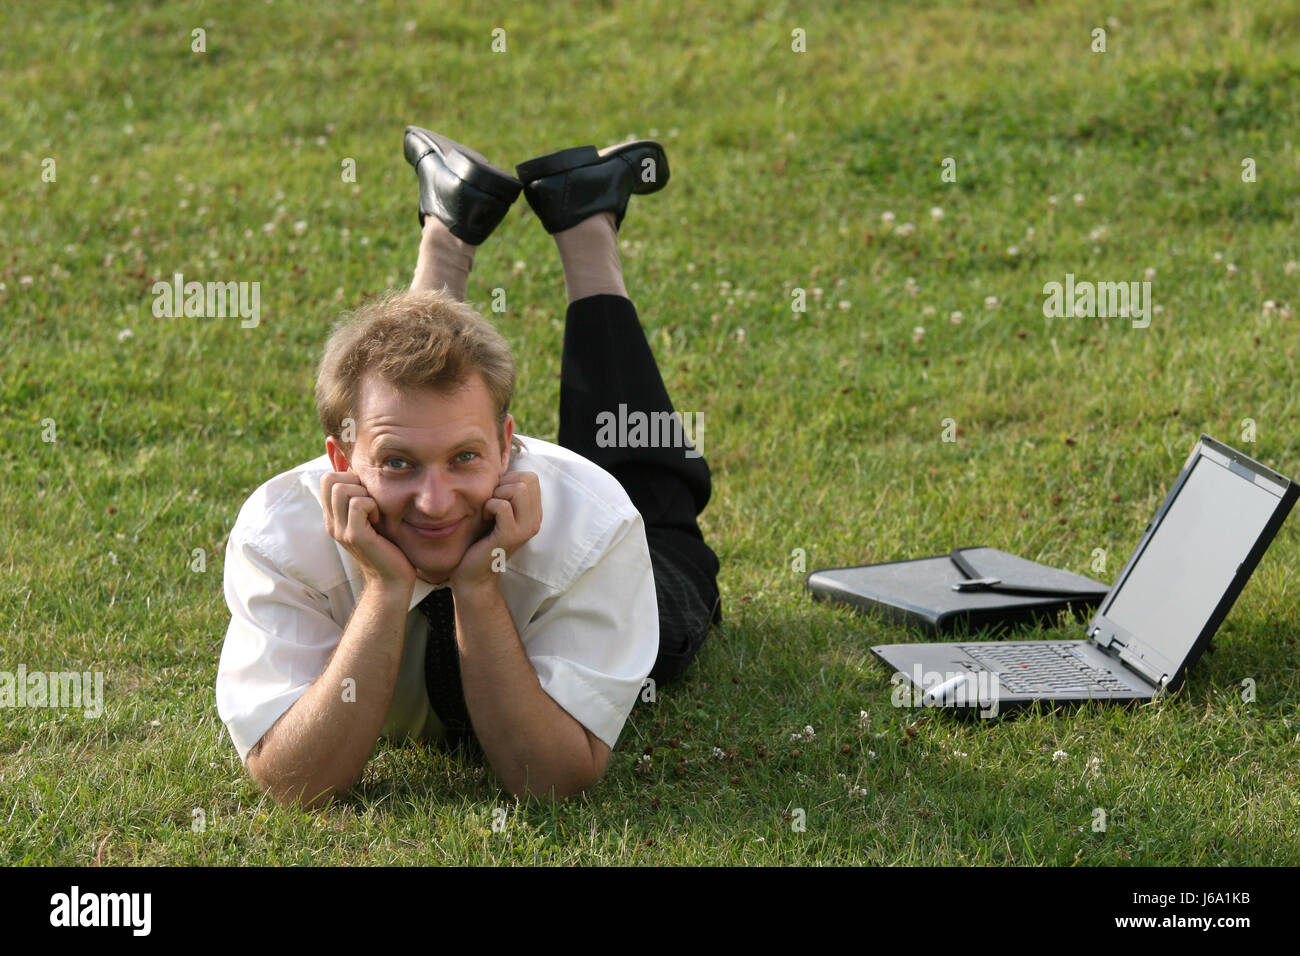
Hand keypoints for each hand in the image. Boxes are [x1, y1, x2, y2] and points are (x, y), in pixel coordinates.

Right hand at [320, 470, 416, 590]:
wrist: (392, 579)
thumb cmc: (387, 546)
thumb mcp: (371, 517)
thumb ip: (362, 497)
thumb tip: (359, 470)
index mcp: (333, 516)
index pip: (326, 478)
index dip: (348, 476)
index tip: (366, 493)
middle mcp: (332, 522)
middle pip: (330, 479)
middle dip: (355, 481)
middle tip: (371, 500)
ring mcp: (341, 530)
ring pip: (342, 489)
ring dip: (364, 493)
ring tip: (375, 512)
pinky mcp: (355, 536)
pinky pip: (358, 504)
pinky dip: (373, 505)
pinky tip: (379, 520)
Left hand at [450, 471, 541, 590]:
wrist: (473, 573)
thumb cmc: (480, 539)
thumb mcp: (496, 510)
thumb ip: (503, 491)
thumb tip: (500, 463)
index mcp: (534, 512)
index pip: (531, 477)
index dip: (508, 480)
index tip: (496, 498)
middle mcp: (535, 520)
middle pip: (527, 479)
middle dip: (503, 485)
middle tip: (491, 504)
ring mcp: (526, 528)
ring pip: (518, 489)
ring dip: (496, 495)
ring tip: (488, 512)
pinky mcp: (511, 536)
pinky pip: (502, 505)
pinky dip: (488, 507)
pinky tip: (484, 519)